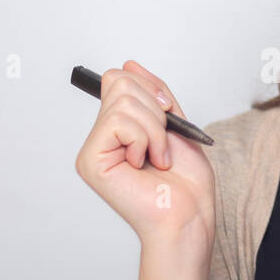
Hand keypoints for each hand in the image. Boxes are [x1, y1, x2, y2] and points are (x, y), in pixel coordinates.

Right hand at [74, 60, 214, 249]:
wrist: (188, 214)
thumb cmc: (185, 181)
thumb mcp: (175, 123)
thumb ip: (153, 93)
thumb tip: (129, 64)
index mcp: (117, 128)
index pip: (119, 79)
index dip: (149, 87)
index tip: (167, 110)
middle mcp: (100, 137)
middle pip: (119, 83)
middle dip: (154, 110)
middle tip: (163, 144)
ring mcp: (93, 149)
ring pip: (122, 102)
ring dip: (154, 130)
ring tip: (158, 157)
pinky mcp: (91, 161)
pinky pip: (119, 121)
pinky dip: (145, 139)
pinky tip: (146, 163)